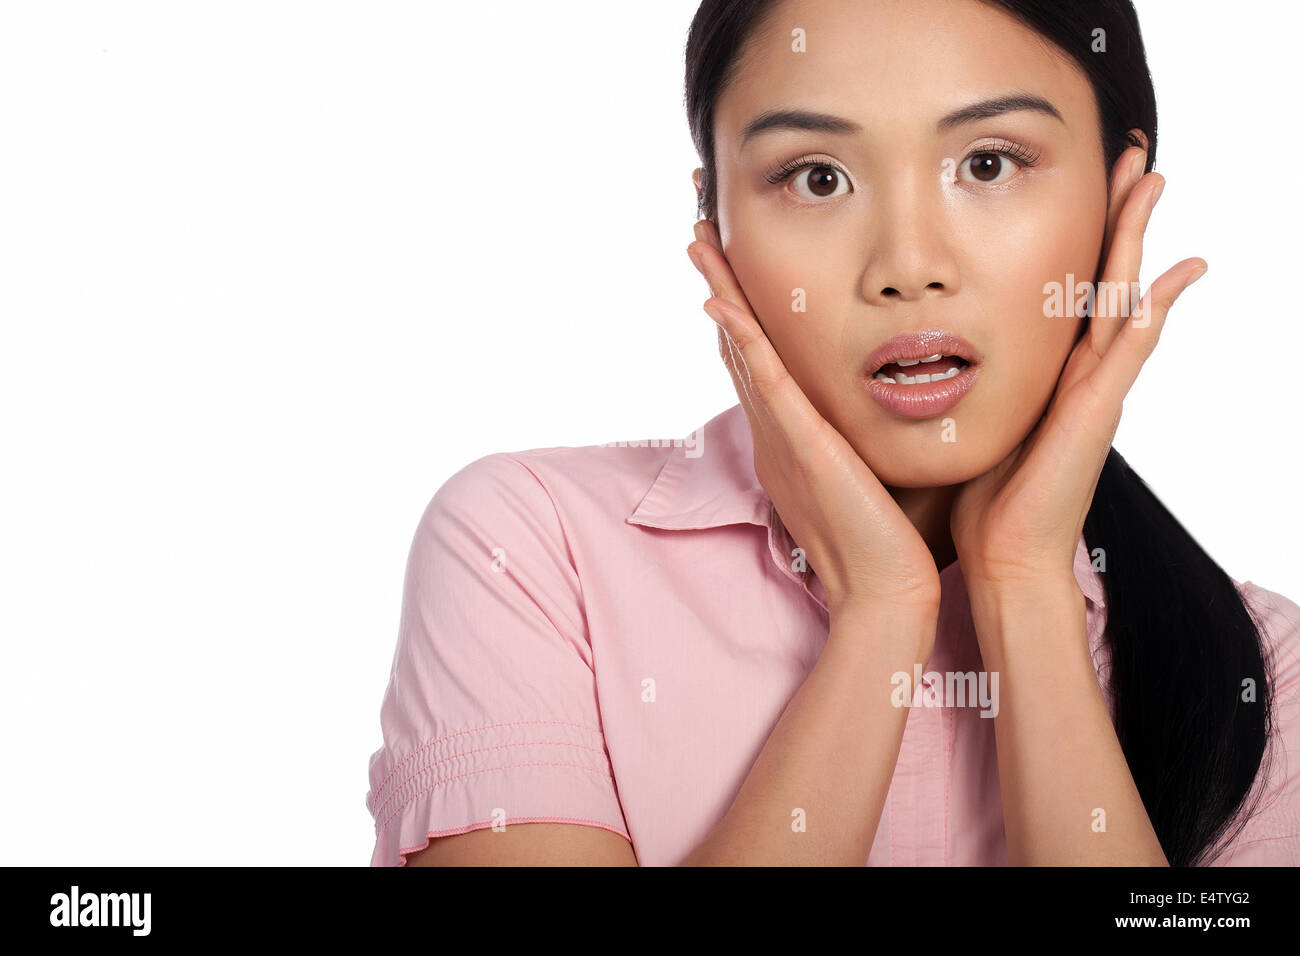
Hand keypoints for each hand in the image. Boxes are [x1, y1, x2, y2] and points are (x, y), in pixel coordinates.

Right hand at [687, 219, 940, 625]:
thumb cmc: (889, 539)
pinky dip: (742, 342)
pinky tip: (723, 304)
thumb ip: (871, 429)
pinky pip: (764, 385)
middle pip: (738, 341)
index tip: (733, 259)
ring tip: (698, 240)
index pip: (760, 357)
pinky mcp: (798, 447)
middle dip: (718, 282)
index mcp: (791, 435)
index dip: (741, 306)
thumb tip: (899, 395)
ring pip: (741, 350)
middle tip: (699, 226)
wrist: (886, 592)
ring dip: (719, 292)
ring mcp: (780, 438)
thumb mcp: (874, 468)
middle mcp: (774, 430)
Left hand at [949, 145, 1206, 590]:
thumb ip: (972, 388)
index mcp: (1052, 374)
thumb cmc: (986, 499)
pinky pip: (1133, 350)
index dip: (1081, 237)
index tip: (1083, 184)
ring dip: (1140, 238)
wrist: (1006, 555)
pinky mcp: (1099, 413)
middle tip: (1135, 155)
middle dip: (1120, 216)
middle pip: (1107, 277)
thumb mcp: (976, 425)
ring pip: (1126, 296)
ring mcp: (1097, 391)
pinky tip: (1181, 270)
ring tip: (1154, 180)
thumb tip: (934, 359)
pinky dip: (1158, 309)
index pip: (1070, 290)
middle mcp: (1082, 374)